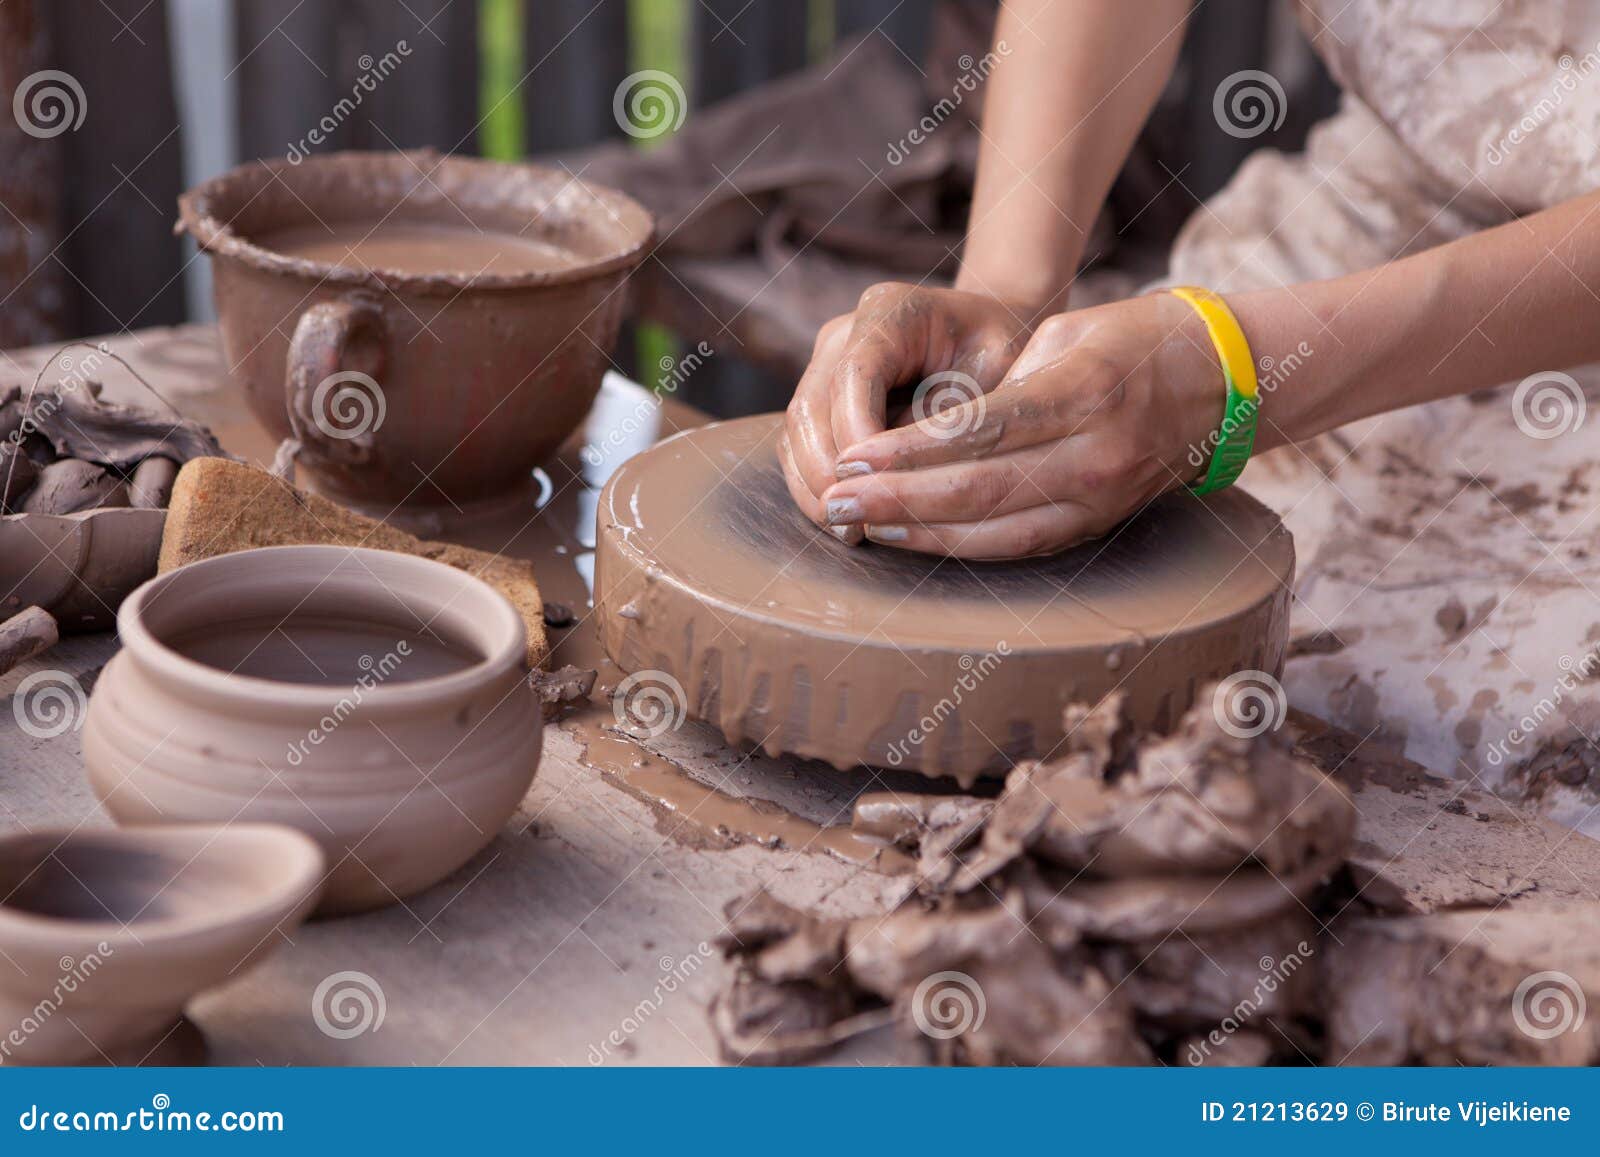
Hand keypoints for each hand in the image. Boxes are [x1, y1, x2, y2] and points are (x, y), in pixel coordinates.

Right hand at [781, 284, 1032, 542]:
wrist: (995, 339)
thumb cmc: (1004, 356)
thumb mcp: (998, 377)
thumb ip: (948, 419)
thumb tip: (896, 475)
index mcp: (892, 311)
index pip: (853, 374)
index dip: (856, 436)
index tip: (875, 489)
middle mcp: (847, 333)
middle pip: (811, 405)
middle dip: (827, 472)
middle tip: (854, 526)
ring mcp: (827, 364)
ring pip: (797, 429)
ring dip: (814, 485)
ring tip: (846, 530)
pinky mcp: (822, 396)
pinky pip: (799, 443)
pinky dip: (813, 484)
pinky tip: (844, 519)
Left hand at [817, 292, 1225, 558]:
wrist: (1225, 381)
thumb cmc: (1135, 340)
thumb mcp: (1069, 332)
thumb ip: (1002, 380)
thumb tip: (933, 427)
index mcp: (1085, 392)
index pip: (981, 431)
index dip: (910, 452)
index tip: (854, 456)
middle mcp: (1094, 454)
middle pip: (979, 490)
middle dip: (897, 500)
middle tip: (836, 499)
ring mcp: (1099, 498)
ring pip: (994, 531)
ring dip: (919, 533)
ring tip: (859, 523)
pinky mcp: (1096, 524)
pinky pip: (1018, 545)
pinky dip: (959, 547)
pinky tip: (912, 540)